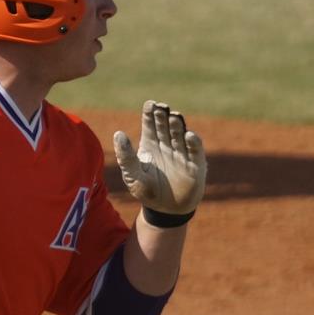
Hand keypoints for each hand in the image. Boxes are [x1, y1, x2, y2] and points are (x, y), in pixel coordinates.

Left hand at [113, 101, 206, 215]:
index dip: (150, 113)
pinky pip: (195, 150)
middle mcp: (167, 144)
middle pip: (166, 125)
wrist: (166, 210)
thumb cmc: (146, 191)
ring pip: (180, 134)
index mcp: (150, 143)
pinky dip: (193, 142)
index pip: (150, 123)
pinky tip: (189, 136)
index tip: (150, 104)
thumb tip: (118, 133)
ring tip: (174, 116)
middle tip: (162, 107)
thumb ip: (125, 156)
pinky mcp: (195, 163)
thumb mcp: (132, 175)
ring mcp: (182, 152)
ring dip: (178, 125)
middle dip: (164, 116)